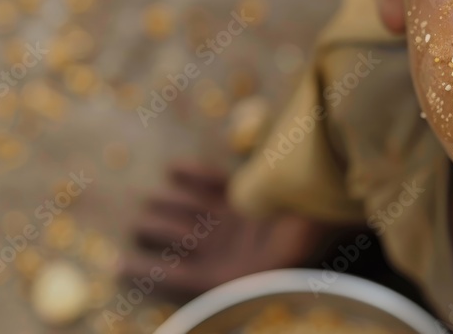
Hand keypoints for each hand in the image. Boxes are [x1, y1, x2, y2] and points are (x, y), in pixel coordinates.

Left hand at [120, 160, 331, 301]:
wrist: (335, 211)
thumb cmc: (295, 250)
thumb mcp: (245, 277)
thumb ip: (204, 282)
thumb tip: (143, 274)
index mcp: (229, 277)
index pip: (179, 279)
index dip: (147, 273)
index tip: (117, 263)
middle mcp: (229, 250)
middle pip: (180, 239)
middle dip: (156, 230)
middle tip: (140, 221)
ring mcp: (237, 221)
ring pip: (190, 212)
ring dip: (168, 204)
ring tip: (152, 197)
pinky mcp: (249, 197)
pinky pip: (214, 185)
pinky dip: (194, 176)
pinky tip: (175, 169)